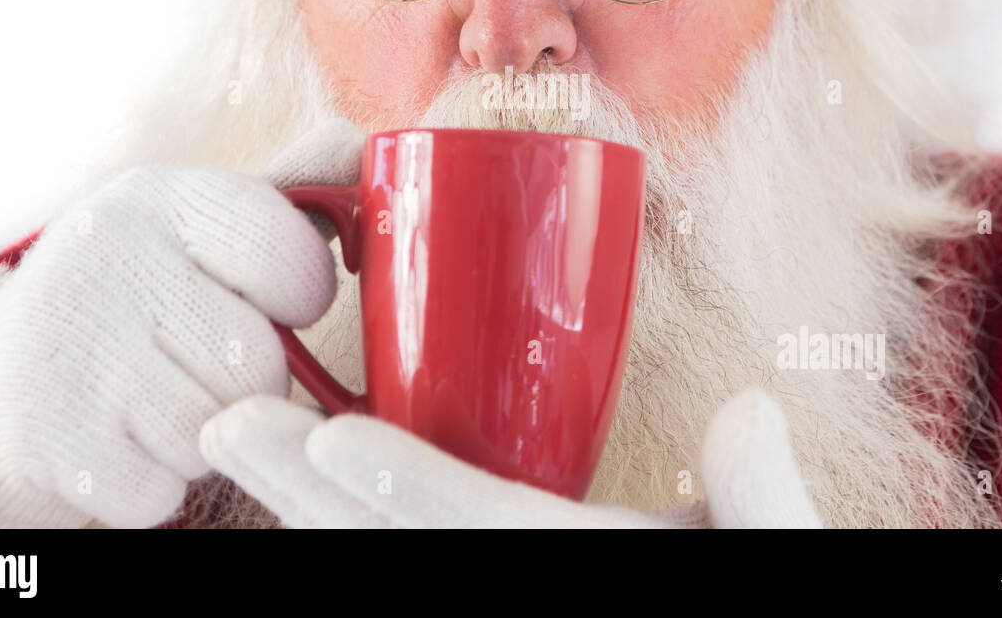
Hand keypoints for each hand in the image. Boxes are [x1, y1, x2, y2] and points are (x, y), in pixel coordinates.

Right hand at [0, 118, 363, 528]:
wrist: (0, 380)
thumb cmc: (139, 298)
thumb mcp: (205, 226)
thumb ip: (297, 191)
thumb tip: (370, 155)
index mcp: (165, 195)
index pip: (297, 262)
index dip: (296, 299)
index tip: (261, 298)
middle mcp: (109, 252)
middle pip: (261, 363)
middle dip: (244, 380)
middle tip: (190, 359)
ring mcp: (72, 343)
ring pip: (217, 430)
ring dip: (200, 436)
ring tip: (151, 399)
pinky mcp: (46, 434)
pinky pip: (161, 492)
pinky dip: (150, 486)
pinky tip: (115, 440)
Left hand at [200, 385, 822, 527]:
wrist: (721, 615)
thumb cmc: (744, 578)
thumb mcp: (773, 553)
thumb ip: (761, 494)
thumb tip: (750, 406)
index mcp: (572, 566)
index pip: (477, 530)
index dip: (404, 487)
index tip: (330, 442)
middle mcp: (517, 583)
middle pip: (391, 545)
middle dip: (302, 487)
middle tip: (227, 423)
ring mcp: (496, 583)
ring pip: (370, 555)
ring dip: (296, 504)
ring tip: (234, 442)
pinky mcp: (488, 567)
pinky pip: (389, 556)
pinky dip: (332, 527)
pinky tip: (291, 494)